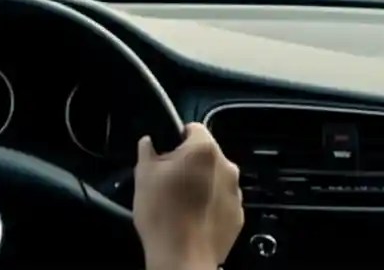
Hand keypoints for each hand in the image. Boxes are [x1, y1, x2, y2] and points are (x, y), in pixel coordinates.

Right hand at [133, 123, 243, 269]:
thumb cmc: (162, 213)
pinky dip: (211, 204)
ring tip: (182, 203)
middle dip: (191, 162)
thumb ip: (147, 150)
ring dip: (203, 183)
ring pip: (216, 178)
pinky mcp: (239, 215)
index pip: (193, 128)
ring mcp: (237, 192)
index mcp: (204, 149)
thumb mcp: (144, 175)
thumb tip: (149, 142)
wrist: (182, 257)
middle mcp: (227, 166)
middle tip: (170, 180)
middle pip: (207, 153)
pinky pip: (223, 201)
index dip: (178, 138)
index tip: (167, 154)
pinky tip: (194, 217)